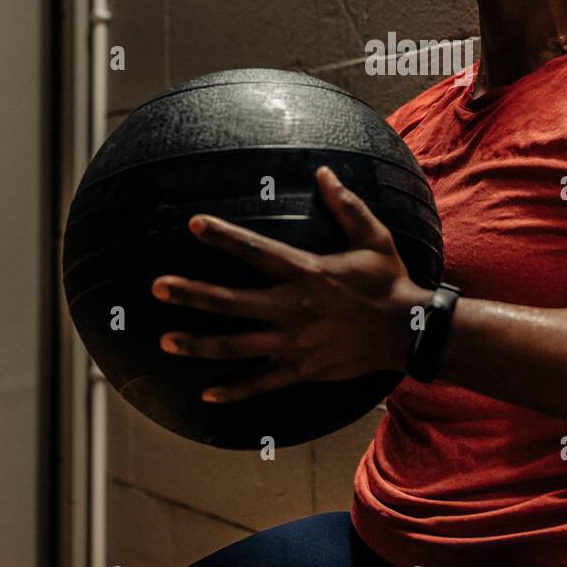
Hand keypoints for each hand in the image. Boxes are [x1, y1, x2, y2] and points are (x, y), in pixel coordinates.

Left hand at [151, 165, 430, 402]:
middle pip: (230, 302)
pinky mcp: (302, 370)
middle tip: (157, 287)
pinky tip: (206, 393)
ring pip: (235, 345)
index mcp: (307, 272)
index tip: (193, 224)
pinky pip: (261, 383)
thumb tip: (324, 173)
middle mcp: (293, 309)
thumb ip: (345, 205)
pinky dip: (233, 390)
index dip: (222, 236)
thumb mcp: (372, 237)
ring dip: (198, 343)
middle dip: (190, 293)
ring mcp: (294, 344)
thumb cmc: (389, 281)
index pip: (255, 250)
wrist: (408, 331)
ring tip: (165, 340)